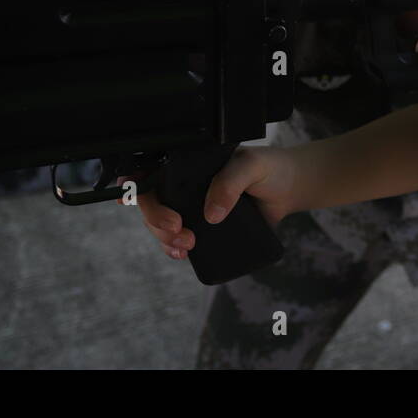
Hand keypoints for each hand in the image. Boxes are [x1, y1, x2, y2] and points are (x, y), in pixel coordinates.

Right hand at [135, 146, 297, 260]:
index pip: (153, 169)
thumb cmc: (270, 168)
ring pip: (161, 224)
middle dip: (157, 219)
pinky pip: (178, 239)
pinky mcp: (203, 227)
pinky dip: (173, 248)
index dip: (133, 183)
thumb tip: (211, 213)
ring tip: (185, 245)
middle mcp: (186, 184)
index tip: (128, 198)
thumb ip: (231, 182)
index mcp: (191, 163)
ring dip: (164, 237)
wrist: (288, 190)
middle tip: (178, 229)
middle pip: (152, 201)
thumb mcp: (251, 166)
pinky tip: (182, 253)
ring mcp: (192, 206)